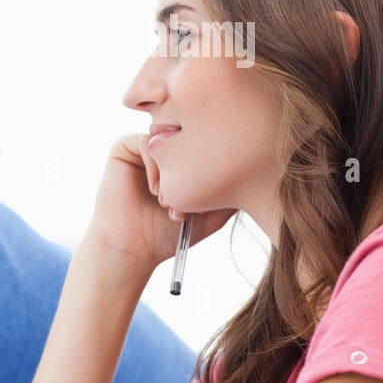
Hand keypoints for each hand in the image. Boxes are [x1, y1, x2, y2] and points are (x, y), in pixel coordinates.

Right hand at [84, 133, 234, 276]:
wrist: (133, 247)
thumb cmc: (168, 233)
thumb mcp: (212, 211)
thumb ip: (232, 188)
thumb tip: (259, 165)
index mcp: (184, 158)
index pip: (207, 140)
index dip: (212, 165)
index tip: (206, 199)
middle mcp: (165, 148)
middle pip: (191, 135)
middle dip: (192, 167)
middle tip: (185, 202)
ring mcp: (144, 146)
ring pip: (169, 138)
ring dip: (172, 169)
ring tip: (167, 201)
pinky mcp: (123, 147)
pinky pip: (146, 142)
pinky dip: (154, 167)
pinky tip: (153, 191)